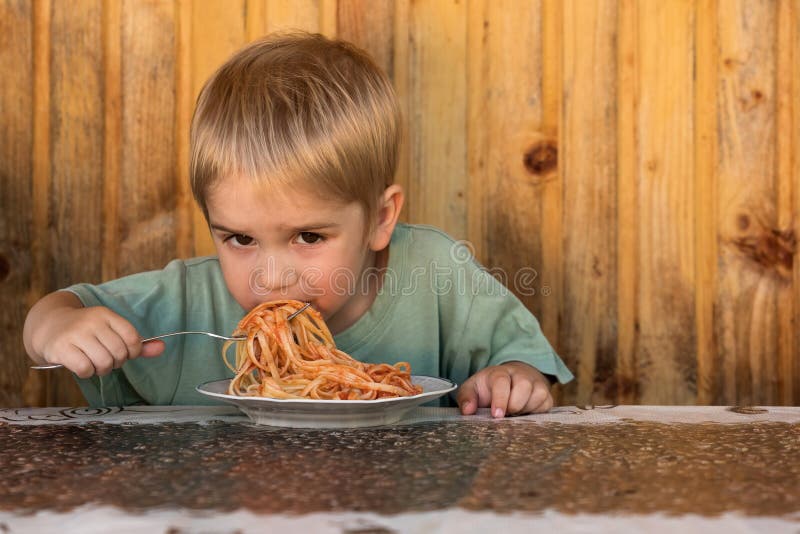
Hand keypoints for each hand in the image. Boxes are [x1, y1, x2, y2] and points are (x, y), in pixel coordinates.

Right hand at [30, 305, 163, 377]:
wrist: (50, 327)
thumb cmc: (87, 333)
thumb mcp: (112, 332)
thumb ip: (137, 343)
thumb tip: (162, 348)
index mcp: (106, 315)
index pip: (133, 338)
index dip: (132, 352)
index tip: (124, 353)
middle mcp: (92, 321)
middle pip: (119, 353)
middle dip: (115, 362)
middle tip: (105, 359)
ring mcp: (76, 334)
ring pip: (103, 363)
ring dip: (101, 369)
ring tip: (93, 363)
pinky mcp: (61, 348)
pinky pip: (85, 369)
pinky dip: (87, 373)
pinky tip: (81, 366)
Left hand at [456, 361, 552, 417]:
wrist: (511, 380)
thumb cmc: (489, 388)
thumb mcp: (473, 389)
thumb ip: (466, 398)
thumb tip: (467, 411)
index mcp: (499, 373)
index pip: (501, 381)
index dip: (500, 399)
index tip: (497, 415)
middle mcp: (519, 375)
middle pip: (523, 386)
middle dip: (514, 405)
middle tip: (506, 415)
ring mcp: (535, 383)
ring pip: (537, 395)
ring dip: (525, 410)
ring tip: (514, 414)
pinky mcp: (546, 395)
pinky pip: (546, 405)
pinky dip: (536, 413)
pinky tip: (525, 414)